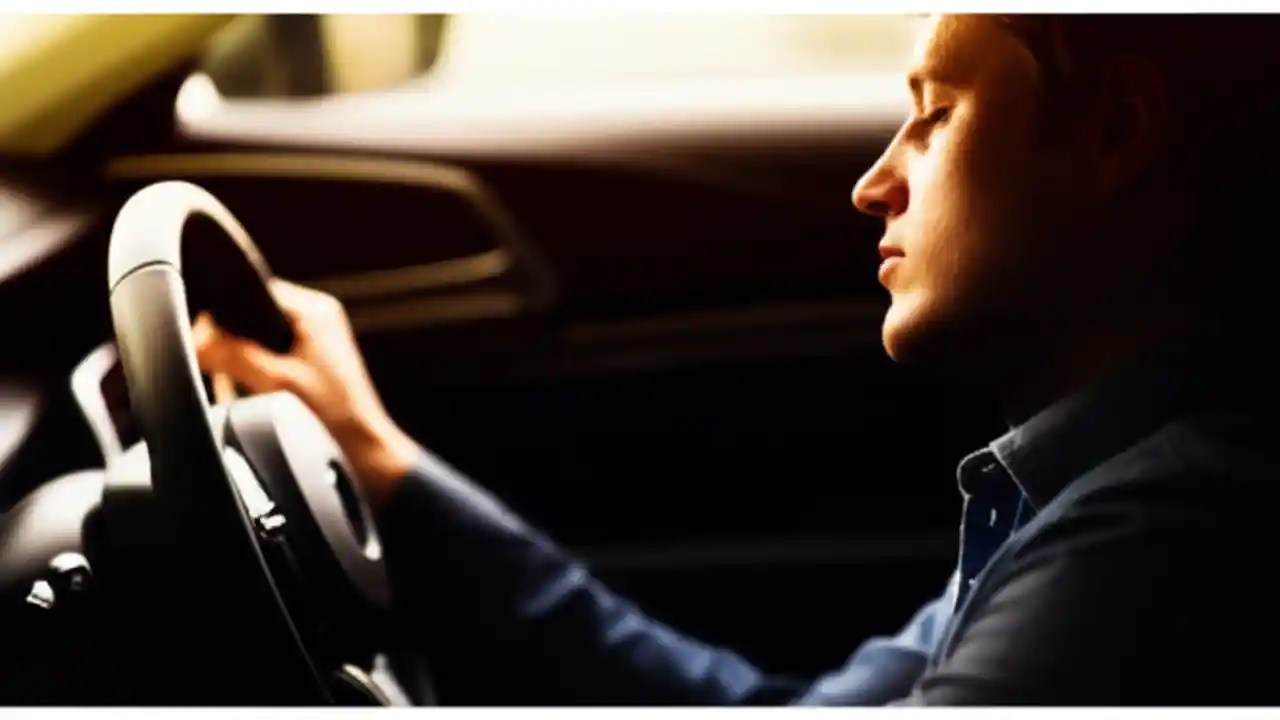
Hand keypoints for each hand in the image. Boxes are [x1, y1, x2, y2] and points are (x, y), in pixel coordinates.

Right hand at [192, 279, 417, 506]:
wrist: (363, 447)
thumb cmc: (336, 415)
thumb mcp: (277, 383)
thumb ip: (234, 356)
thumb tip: (195, 341)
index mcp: (313, 309)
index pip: (251, 290)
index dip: (223, 314)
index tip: (205, 338)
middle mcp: (316, 314)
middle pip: (251, 311)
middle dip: (231, 337)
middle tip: (225, 366)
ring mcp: (315, 334)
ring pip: (258, 331)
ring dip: (244, 352)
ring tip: (245, 378)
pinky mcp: (312, 354)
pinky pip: (270, 347)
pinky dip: (256, 364)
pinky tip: (255, 384)